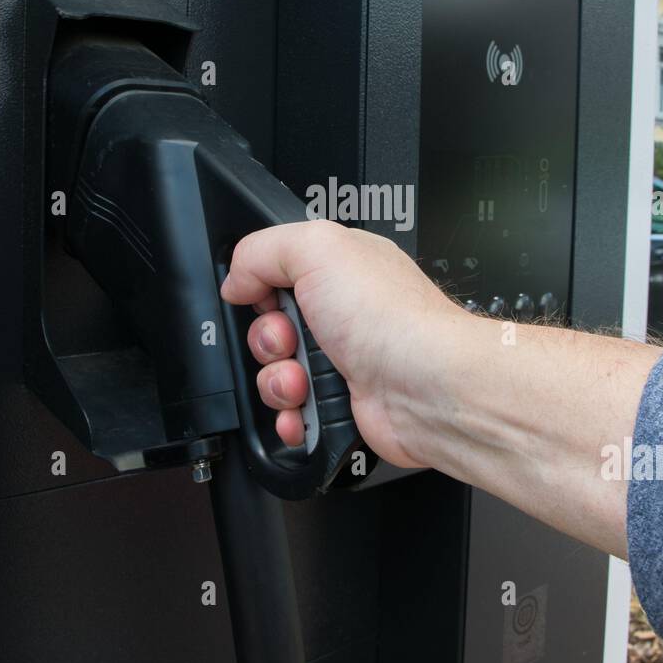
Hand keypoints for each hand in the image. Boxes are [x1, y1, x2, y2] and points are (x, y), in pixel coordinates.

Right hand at [220, 220, 451, 466]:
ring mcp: (342, 360)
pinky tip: (305, 409)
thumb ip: (262, 250)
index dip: (260, 288)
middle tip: (292, 339)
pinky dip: (290, 415)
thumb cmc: (393, 318)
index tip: (267, 297)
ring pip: (275, 373)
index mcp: (339, 268)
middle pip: (269, 327)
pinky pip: (292, 412)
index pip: (275, 273)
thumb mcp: (317, 247)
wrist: (427, 387)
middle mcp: (343, 313)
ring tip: (303, 379)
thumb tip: (236, 279)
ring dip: (277, 380)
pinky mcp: (341, 403)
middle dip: (268, 339)